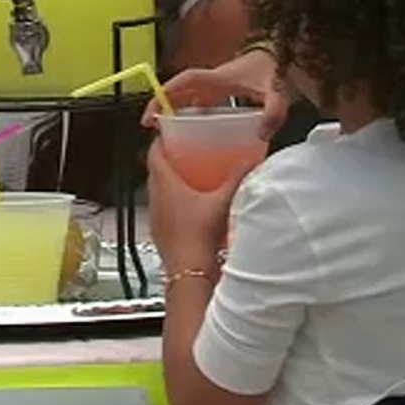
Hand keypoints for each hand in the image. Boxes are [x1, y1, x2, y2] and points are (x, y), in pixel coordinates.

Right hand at [143, 50, 287, 140]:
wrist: (286, 55)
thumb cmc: (277, 70)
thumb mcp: (277, 93)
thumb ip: (273, 112)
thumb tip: (262, 134)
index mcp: (220, 77)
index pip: (186, 81)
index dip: (167, 92)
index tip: (153, 110)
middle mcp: (215, 79)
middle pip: (181, 89)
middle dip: (163, 103)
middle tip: (150, 125)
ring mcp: (219, 84)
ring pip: (190, 96)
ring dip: (177, 109)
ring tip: (168, 131)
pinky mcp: (225, 90)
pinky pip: (203, 101)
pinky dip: (195, 113)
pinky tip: (199, 133)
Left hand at [146, 141, 255, 271]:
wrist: (190, 271)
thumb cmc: (199, 236)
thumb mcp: (224, 200)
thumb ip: (238, 177)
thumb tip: (250, 161)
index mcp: (165, 184)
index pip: (153, 154)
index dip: (160, 141)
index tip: (169, 133)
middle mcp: (156, 199)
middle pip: (156, 172)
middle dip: (169, 161)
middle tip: (185, 153)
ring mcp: (157, 217)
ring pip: (158, 192)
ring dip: (171, 184)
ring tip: (191, 179)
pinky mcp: (161, 233)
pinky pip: (164, 211)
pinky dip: (174, 204)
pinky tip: (193, 209)